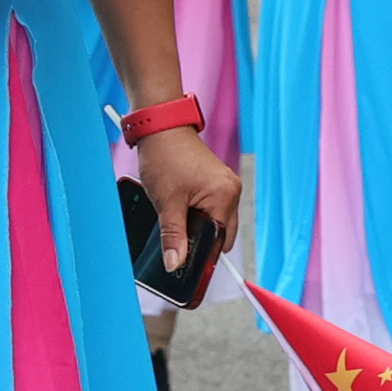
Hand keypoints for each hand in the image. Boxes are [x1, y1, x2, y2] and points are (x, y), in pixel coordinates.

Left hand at [135, 126, 241, 270]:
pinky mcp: (216, 181)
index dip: (203, 253)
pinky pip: (209, 206)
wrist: (160, 126)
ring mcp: (225, 185)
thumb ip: (173, 235)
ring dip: (195, 223)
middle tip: (175, 234)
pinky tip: (179, 204)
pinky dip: (195, 211)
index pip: (221, 241)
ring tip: (175, 212)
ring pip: (213, 220)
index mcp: (225, 196)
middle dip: (198, 237)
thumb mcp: (166, 201)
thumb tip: (174, 264)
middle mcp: (231, 190)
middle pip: (219, 232)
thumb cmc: (164, 157)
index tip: (185, 262)